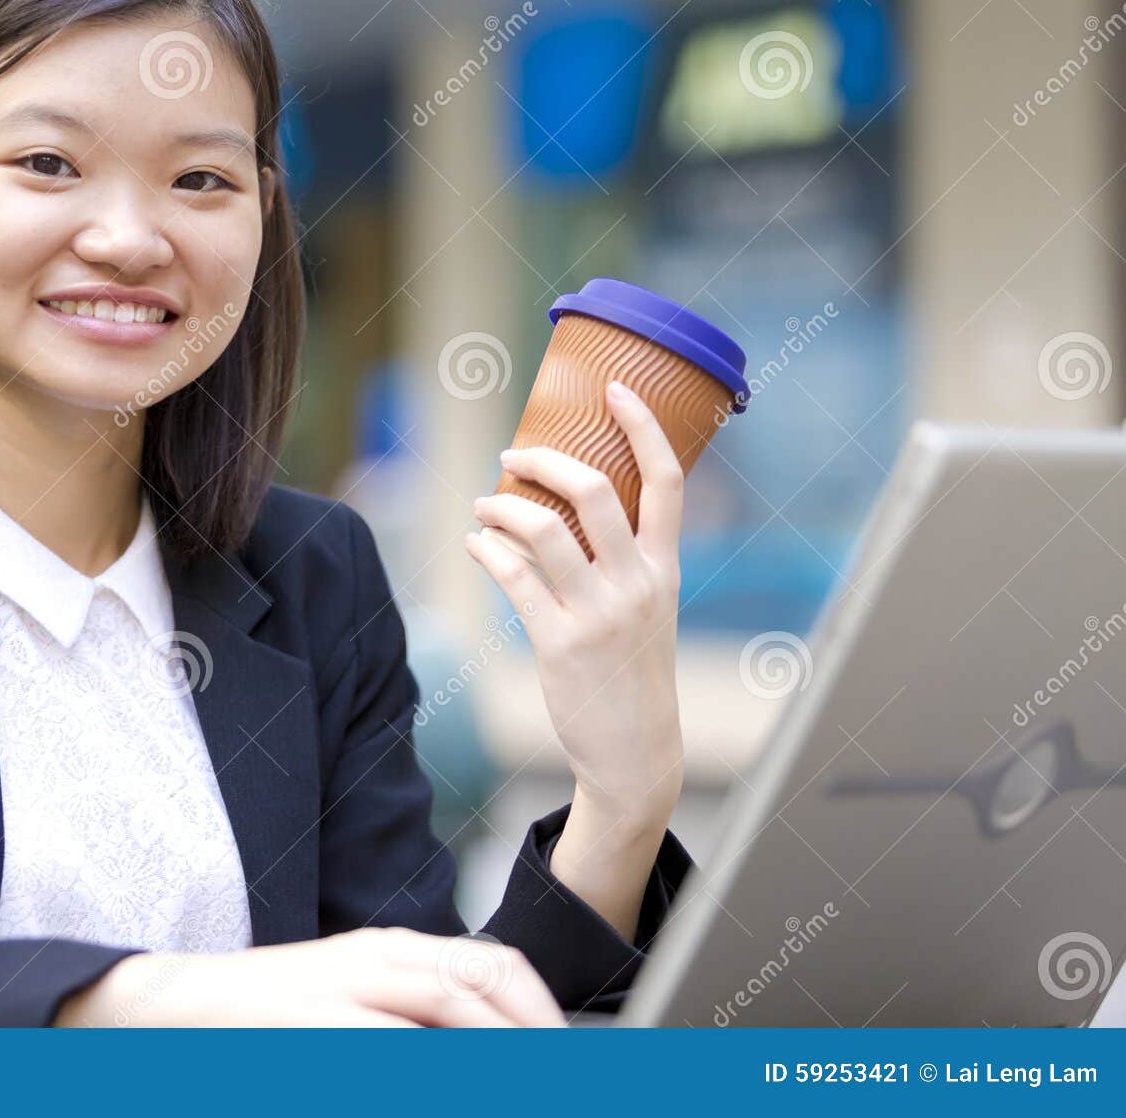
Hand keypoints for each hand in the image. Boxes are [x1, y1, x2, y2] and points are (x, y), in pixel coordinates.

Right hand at [53, 927, 565, 1026]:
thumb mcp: (350, 1000)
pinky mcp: (313, 1019)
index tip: (569, 1055)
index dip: (543, 1011)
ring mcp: (344, 984)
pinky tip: (451, 1074)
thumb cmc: (269, 1016)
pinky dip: (432, 1062)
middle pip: (483, 980)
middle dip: (535, 1032)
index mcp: (393, 950)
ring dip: (497, 1044)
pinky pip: (390, 1043)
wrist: (176, 1006)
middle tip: (563, 1071)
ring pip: (448, 1005)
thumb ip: (412, 1020)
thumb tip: (477, 1042)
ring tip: (528, 1075)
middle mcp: (377, 957)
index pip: (493, 966)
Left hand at [466, 380, 685, 829]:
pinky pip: (513, 577)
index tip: (616, 388)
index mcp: (665, 569)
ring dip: (501, 506)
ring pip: (542, 529)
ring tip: (483, 507)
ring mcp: (599, 614)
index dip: (643, 426)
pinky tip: (475, 546)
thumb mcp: (649, 610)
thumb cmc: (634, 673)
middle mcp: (637, 584)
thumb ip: (625, 560)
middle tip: (512, 456)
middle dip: (543, 459)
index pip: (666, 481)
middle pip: (592, 490)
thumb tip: (566, 505)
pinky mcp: (560, 644)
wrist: (635, 752)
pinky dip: (486, 550)